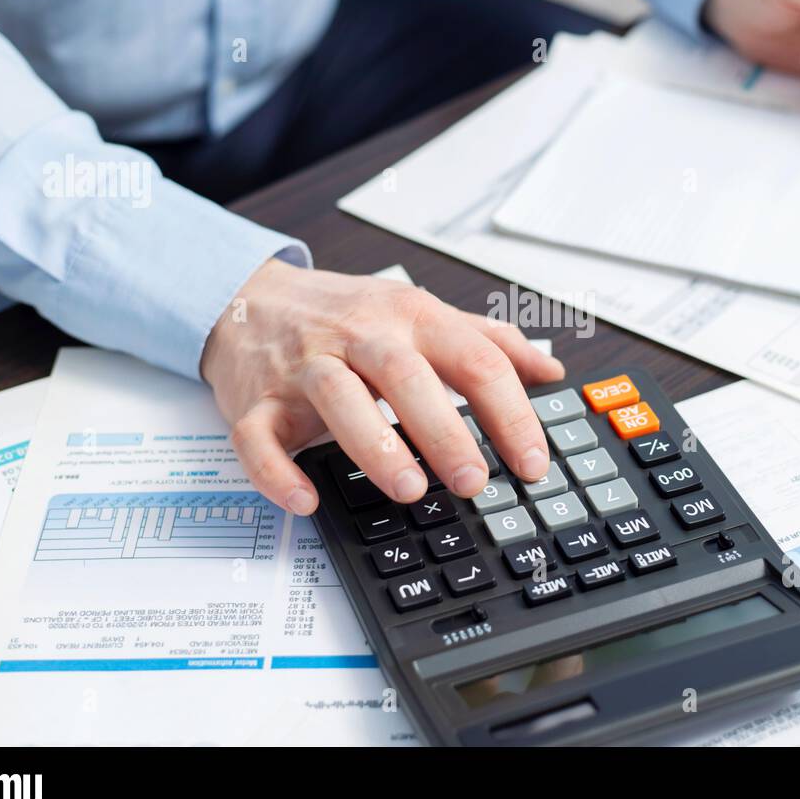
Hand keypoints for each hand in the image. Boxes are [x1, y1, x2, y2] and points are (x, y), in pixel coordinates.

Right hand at [201, 259, 564, 514]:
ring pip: (337, 398)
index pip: (474, 359)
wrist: (249, 297)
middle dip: (444, 432)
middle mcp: (358, 337)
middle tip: (474, 481)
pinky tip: (307, 501)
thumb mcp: (420, 313)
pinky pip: (258, 436)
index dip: (510, 412)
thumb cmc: (344, 314)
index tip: (532, 462)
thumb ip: (486, 340)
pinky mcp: (255, 399)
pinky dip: (278, 471)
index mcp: (410, 317)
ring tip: (408, 488)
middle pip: (406, 377)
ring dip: (374, 445)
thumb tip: (550, 371)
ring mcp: (303, 367)